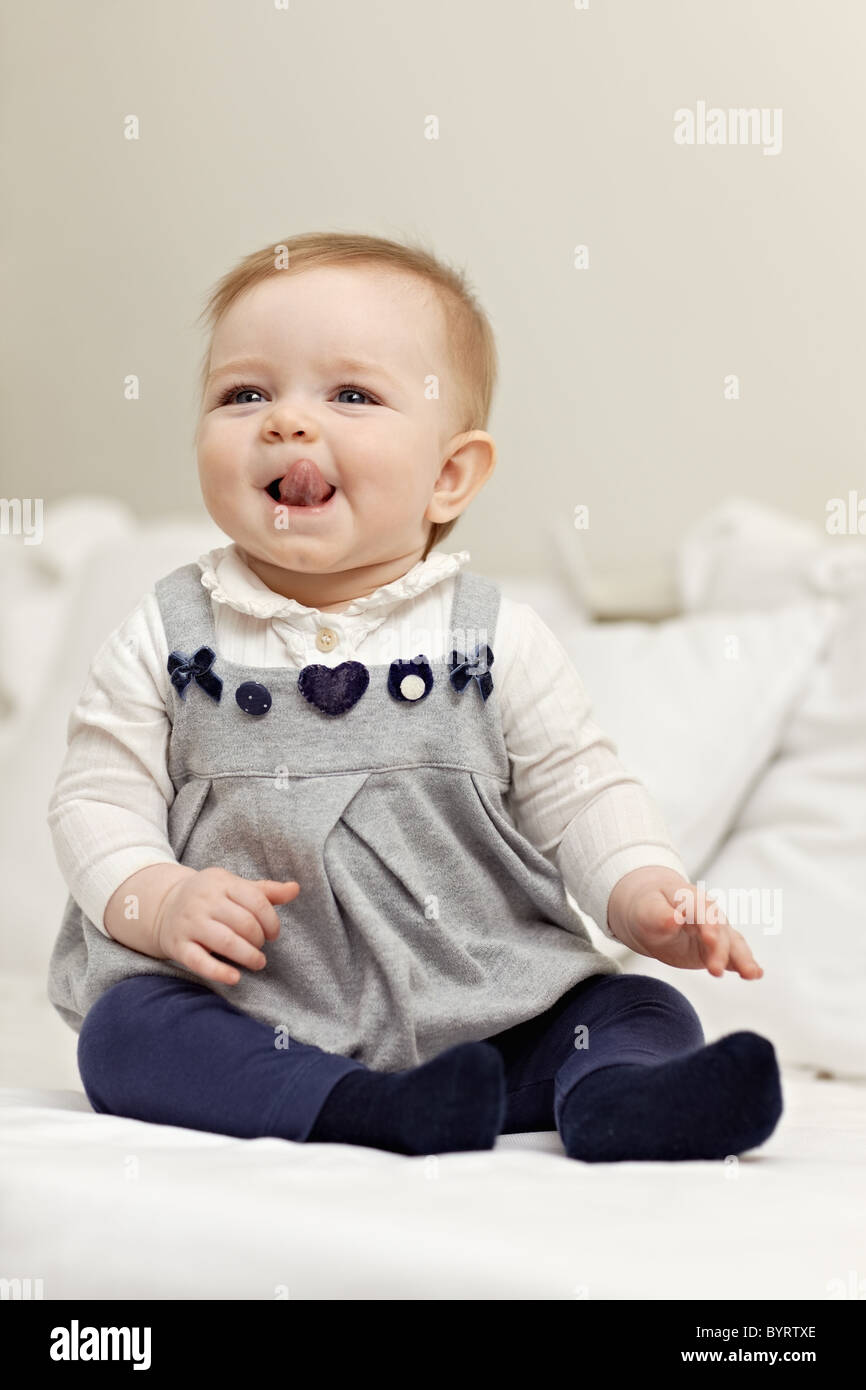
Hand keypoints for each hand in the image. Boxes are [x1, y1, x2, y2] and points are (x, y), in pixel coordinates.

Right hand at [153, 867, 299, 984]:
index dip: (271, 920)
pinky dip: (219, 972)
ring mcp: (189, 923)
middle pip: (243, 923)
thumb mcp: (234, 886)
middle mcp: (204, 901)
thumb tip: (296, 889)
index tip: (273, 934)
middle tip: (261, 946)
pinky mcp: (178, 946)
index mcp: (222, 882)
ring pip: (226, 942)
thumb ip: (266, 891)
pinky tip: (235, 978)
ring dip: (248, 956)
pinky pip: (199, 962)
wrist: (163, 906)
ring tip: (258, 962)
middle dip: (259, 939)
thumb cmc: (210, 898)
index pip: (256, 900)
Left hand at [608, 867, 763, 979]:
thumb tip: (672, 919)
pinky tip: (755, 974)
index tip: (710, 939)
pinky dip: (745, 964)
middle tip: (714, 970)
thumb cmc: (648, 906)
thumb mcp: (645, 909)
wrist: (652, 910)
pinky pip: (734, 955)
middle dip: (720, 950)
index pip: (703, 911)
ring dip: (742, 959)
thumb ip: (658, 915)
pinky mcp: (717, 948)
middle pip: (720, 931)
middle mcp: (710, 914)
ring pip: (733, 944)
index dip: (708, 924)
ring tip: (751, 974)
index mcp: (691, 898)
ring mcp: (717, 931)